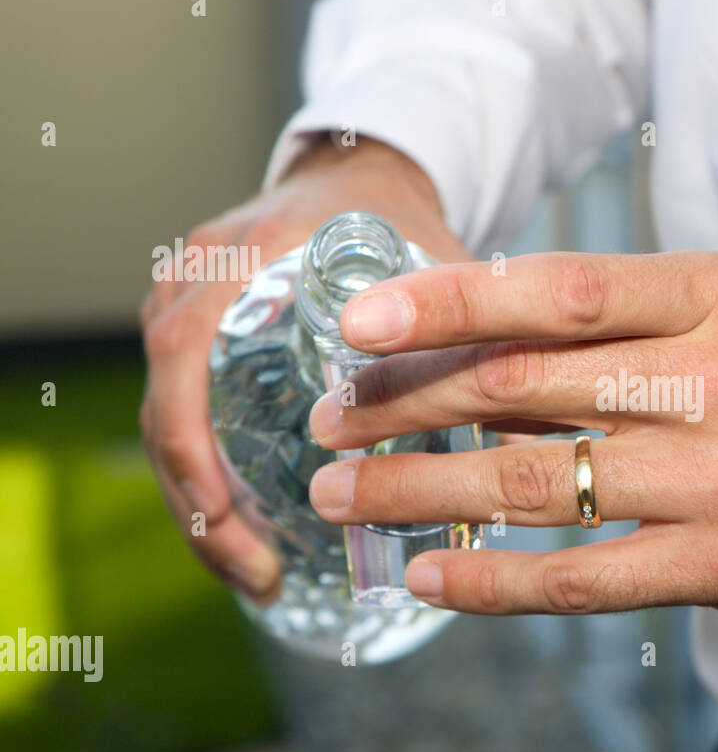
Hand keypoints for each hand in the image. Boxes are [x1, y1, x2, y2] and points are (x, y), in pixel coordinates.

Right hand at [139, 137, 472, 600]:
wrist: (359, 175)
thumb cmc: (399, 219)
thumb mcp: (431, 262)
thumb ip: (462, 331)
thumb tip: (517, 438)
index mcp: (241, 260)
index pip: (181, 361)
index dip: (197, 453)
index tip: (235, 527)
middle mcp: (194, 284)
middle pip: (166, 412)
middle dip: (203, 509)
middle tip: (258, 576)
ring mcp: (185, 309)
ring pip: (171, 424)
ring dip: (204, 506)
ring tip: (257, 573)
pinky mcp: (199, 337)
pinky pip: (184, 415)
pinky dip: (210, 479)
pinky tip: (251, 533)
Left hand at [304, 251, 717, 634]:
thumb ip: (633, 329)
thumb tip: (489, 352)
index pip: (556, 290)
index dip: (444, 302)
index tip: (358, 324)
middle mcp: (717, 378)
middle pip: (524, 385)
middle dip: (406, 405)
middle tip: (327, 421)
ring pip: (538, 481)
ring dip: (423, 493)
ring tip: (348, 499)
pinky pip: (587, 576)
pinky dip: (496, 580)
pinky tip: (434, 580)